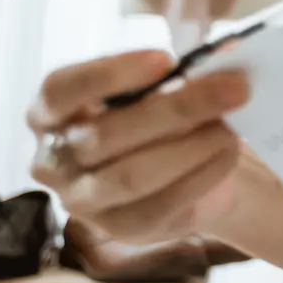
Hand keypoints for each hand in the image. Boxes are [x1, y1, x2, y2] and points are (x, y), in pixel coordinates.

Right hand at [26, 50, 249, 245]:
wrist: (184, 173)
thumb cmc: (157, 117)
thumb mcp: (156, 89)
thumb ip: (173, 74)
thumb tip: (222, 55)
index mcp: (49, 113)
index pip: (61, 90)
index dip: (110, 73)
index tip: (166, 59)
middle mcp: (53, 159)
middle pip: (107, 134)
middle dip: (177, 109)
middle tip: (234, 88)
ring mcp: (81, 200)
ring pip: (132, 175)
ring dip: (190, 148)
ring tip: (230, 128)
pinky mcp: (119, 228)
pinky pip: (159, 205)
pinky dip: (200, 177)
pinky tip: (228, 156)